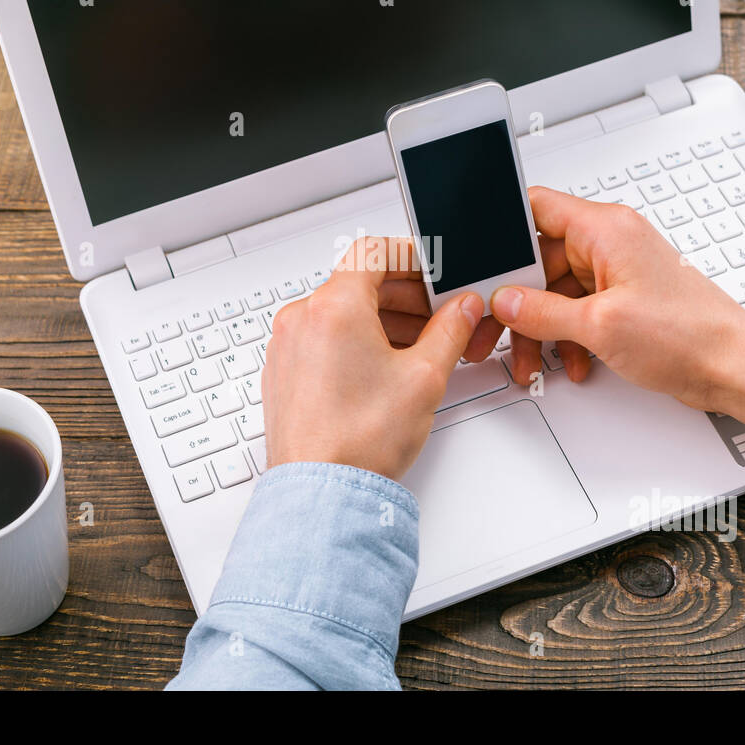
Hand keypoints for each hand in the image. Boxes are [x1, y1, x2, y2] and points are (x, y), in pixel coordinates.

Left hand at [261, 236, 484, 480]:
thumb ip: (450, 330)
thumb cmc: (358, 442)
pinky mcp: (282, 373)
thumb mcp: (424, 377)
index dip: (410, 256)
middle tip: (439, 314)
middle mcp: (301, 319)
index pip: (374, 251)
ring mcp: (287, 347)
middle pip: (357, 282)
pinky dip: (354, 341)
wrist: (322, 493)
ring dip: (381, 319)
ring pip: (339, 312)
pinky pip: (322, 338)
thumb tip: (462, 309)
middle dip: (404, 295)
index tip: (432, 271)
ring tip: (419, 347)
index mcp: (333, 307)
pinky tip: (384, 367)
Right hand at [490, 187, 744, 435]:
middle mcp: (611, 243)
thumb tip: (507, 301)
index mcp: (605, 229)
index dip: (501, 233)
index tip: (480, 264)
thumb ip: (543, 312)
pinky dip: (566, 336)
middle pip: (539, 259)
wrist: (733, 368)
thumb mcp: (599, 325)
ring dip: (540, 327)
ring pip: (555, 291)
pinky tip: (570, 360)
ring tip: (530, 358)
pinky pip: (577, 310)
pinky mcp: (624, 300)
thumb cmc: (690, 335)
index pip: (535, 208)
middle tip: (496, 327)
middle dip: (517, 299)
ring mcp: (617, 273)